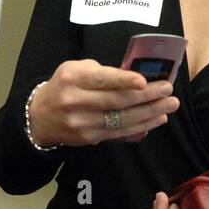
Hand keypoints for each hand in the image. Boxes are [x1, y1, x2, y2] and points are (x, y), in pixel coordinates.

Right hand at [28, 59, 178, 146]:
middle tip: (168, 91)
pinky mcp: (88, 138)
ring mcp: (81, 123)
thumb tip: (139, 80)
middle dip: (146, 97)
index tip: (144, 81)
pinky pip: (119, 133)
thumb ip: (104, 73)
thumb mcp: (76, 69)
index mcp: (72, 78)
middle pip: (115, 101)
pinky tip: (156, 119)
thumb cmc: (65, 85)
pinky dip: (140, 126)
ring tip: (169, 105)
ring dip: (149, 113)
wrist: (39, 116)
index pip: (101, 79)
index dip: (123, 80)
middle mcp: (74, 101)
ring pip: (121, 120)